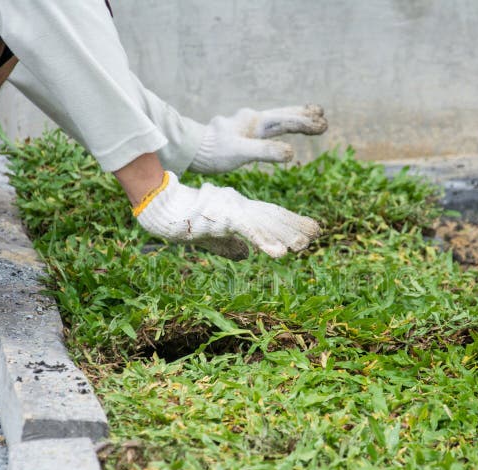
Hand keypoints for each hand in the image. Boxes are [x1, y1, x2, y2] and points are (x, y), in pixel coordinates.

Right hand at [134, 171, 319, 259]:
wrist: (161, 209)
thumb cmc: (183, 220)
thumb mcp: (211, 238)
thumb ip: (230, 245)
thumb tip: (245, 256)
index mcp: (238, 210)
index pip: (269, 216)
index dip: (289, 223)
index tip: (309, 231)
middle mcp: (240, 207)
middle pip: (273, 216)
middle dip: (294, 225)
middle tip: (316, 233)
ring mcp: (233, 211)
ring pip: (266, 223)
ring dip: (286, 235)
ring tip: (304, 245)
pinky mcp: (225, 218)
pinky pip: (250, 231)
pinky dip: (266, 242)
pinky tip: (280, 254)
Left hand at [189, 105, 327, 174]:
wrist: (188, 149)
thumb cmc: (213, 153)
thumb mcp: (240, 153)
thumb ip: (265, 152)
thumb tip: (291, 153)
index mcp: (254, 122)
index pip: (286, 121)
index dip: (306, 123)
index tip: (323, 124)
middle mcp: (251, 119)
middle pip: (283, 114)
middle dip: (303, 115)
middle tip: (323, 115)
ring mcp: (245, 125)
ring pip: (275, 118)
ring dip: (293, 117)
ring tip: (309, 115)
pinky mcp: (239, 133)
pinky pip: (265, 127)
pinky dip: (278, 125)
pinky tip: (277, 130)